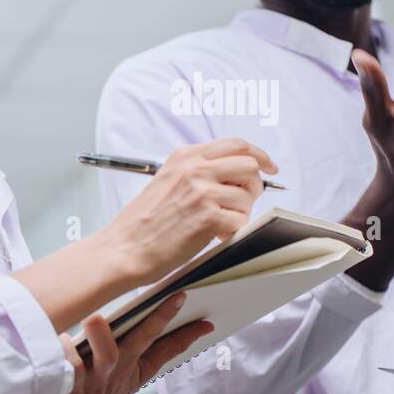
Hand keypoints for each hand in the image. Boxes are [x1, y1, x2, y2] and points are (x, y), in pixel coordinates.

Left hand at [45, 292, 211, 393]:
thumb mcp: (134, 374)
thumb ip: (154, 347)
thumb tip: (185, 322)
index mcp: (135, 367)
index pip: (166, 347)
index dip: (186, 332)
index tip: (202, 317)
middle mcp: (117, 371)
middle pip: (142, 340)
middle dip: (159, 318)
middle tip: (174, 299)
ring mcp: (93, 379)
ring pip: (101, 350)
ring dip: (99, 332)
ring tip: (95, 318)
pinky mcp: (67, 385)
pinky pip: (65, 358)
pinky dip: (62, 347)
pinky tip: (57, 339)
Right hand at [100, 138, 277, 286]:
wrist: (124, 248)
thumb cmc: (142, 222)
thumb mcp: (167, 180)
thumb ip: (196, 171)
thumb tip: (233, 174)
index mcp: (185, 157)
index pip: (236, 144)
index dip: (260, 155)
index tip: (269, 166)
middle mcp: (195, 169)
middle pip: (250, 166)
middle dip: (253, 187)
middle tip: (243, 203)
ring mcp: (202, 191)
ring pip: (248, 196)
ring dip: (239, 213)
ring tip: (218, 224)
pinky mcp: (208, 216)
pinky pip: (240, 221)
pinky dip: (232, 231)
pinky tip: (214, 235)